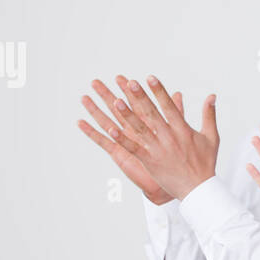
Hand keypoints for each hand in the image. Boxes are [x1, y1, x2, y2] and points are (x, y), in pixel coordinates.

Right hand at [77, 78, 183, 204]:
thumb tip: (178, 94)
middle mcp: (134, 132)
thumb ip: (177, 112)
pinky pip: (103, 142)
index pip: (136, 104)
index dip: (128, 91)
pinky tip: (81, 122)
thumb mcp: (178, 132)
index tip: (121, 78)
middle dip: (107, 96)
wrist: (172, 181)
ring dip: (95, 110)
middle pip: (118, 111)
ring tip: (85, 98)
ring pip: (107, 122)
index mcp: (147, 125)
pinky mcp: (119, 154)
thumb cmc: (175, 159)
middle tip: (96, 82)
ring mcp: (125, 142)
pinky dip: (92, 132)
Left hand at [105, 75, 218, 201]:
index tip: (150, 78)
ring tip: (116, 101)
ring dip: (128, 115)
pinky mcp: (151, 162)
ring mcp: (159, 150)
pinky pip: (134, 149)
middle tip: (130, 83)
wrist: (200, 189)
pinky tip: (112, 130)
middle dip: (141, 97)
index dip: (159, 91)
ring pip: (140, 129)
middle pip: (152, 114)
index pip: (169, 106)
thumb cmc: (205, 164)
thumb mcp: (212, 137)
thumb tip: (212, 96)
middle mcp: (169, 138)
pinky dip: (123, 140)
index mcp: (183, 130)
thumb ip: (209, 115)